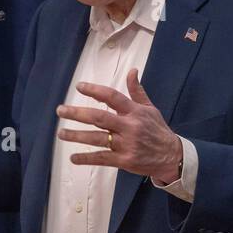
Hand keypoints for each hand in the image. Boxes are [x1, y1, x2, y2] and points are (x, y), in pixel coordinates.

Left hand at [56, 68, 182, 182]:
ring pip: (97, 138)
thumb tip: (132, 71)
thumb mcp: (150, 109)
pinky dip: (86, 158)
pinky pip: (102, 158)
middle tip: (61, 110)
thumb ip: (137, 91)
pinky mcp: (124, 160)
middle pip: (99, 117)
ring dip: (77, 136)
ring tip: (61, 133)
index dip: (95, 90)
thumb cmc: (158, 130)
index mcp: (135, 112)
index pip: (112, 97)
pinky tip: (73, 158)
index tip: (79, 87)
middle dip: (78, 113)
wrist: (172, 156)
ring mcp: (126, 144)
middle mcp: (129, 126)